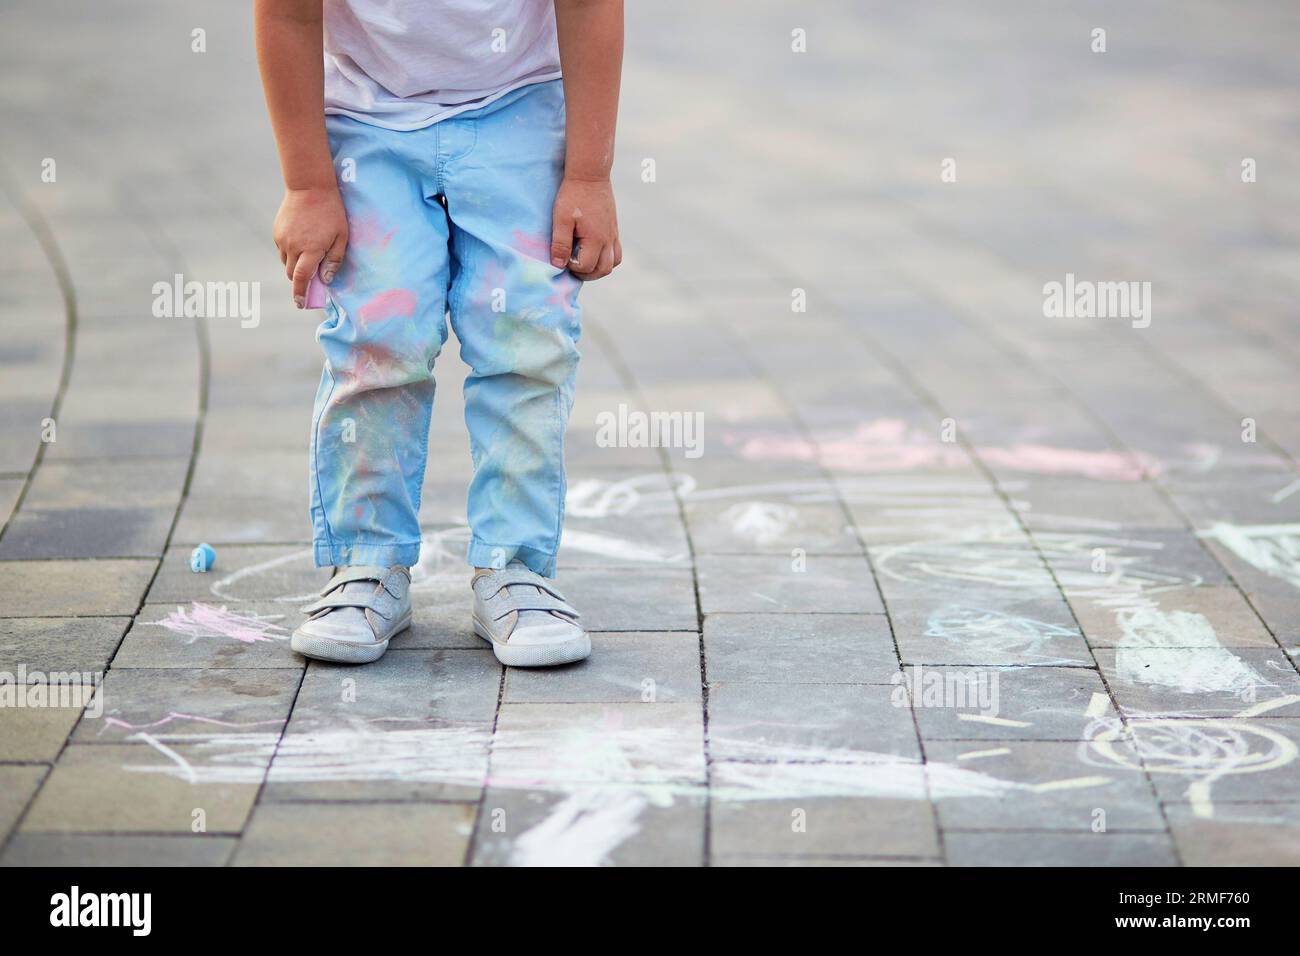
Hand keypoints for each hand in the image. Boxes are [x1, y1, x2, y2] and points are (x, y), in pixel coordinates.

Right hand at [272, 186, 347, 306]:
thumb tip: (326, 279)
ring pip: (286, 263)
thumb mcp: (342, 236)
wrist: (309, 186)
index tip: (300, 304)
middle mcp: (293, 246)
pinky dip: (291, 253)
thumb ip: (334, 260)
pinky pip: (283, 250)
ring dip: (296, 266)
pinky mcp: (277, 232)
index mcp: (311, 249)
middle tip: (311, 280)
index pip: (302, 277)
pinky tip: (302, 241)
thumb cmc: (331, 212)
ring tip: (309, 255)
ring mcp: (282, 239)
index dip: (300, 293)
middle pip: (292, 274)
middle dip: (300, 280)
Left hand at [550, 176, 621, 280]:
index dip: (571, 266)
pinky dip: (607, 259)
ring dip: (598, 269)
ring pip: (612, 264)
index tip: (562, 254)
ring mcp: (613, 235)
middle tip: (571, 266)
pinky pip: (617, 252)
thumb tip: (558, 264)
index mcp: (595, 239)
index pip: (586, 266)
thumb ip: (560, 243)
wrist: (590, 175)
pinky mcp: (613, 229)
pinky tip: (593, 253)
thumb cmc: (573, 195)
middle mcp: (608, 240)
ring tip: (583, 262)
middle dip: (586, 274)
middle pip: (603, 270)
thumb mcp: (561, 218)